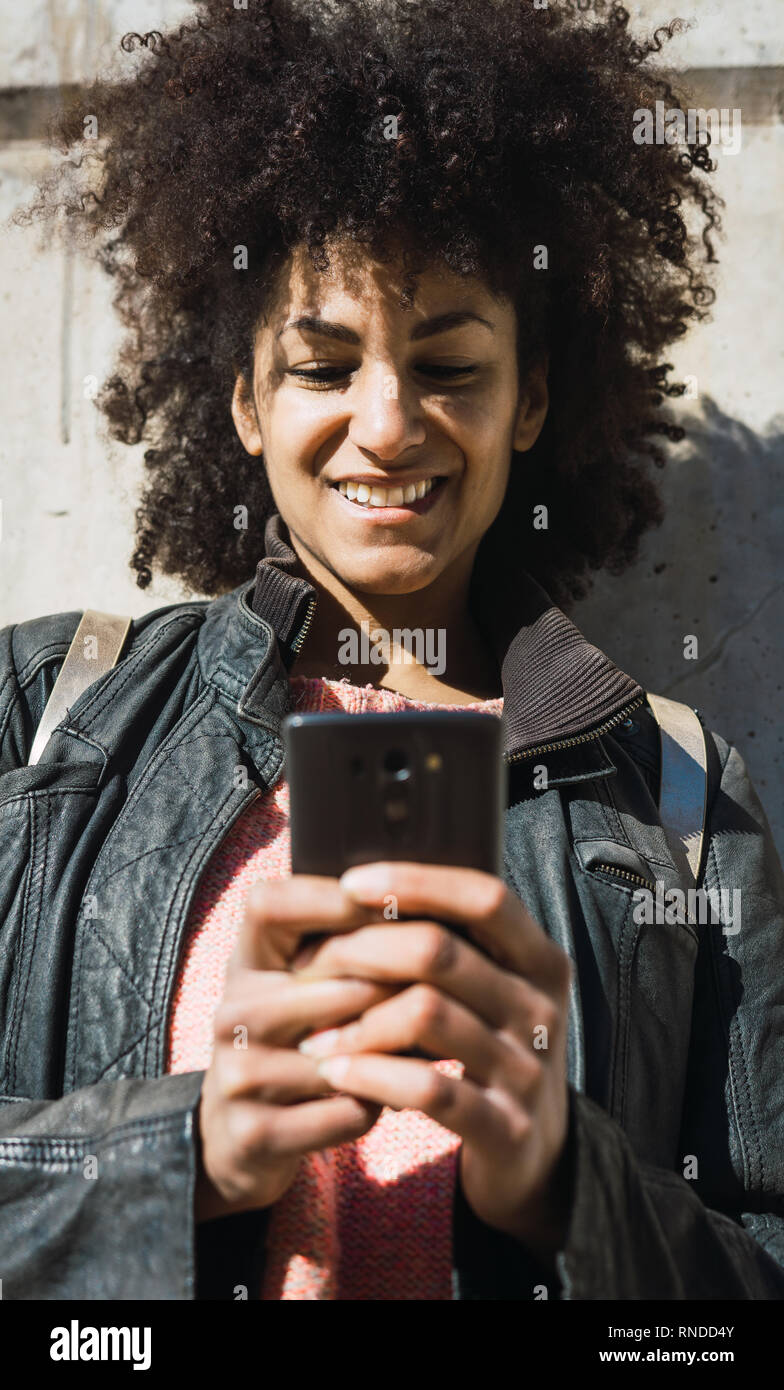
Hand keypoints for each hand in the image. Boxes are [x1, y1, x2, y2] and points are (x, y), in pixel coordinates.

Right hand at [196, 875, 399, 1221]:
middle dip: (394, 987)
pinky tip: (391, 1098)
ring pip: (343, 1052)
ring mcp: (235, 1076)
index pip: (270, 903)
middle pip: (329, 981)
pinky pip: (345, 1111)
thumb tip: (430, 904)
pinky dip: (379, 1105)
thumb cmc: (293, 1043)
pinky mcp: (253, 1134)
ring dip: (393, 1053)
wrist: (239, 1139)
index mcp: (244, 964)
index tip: (394, 905)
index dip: (332, 898)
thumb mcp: (300, 987)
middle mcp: (229, 1013)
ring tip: (426, 1048)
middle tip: (446, 990)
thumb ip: (342, 949)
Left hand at [293, 862, 572, 1258]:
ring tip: (312, 1031)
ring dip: (354, 1020)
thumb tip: (365, 885)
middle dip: (361, 951)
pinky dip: (371, 1075)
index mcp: (542, 960)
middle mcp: (543, 1007)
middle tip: (307, 966)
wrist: (532, 1157)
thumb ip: (454, 944)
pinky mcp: (507, 1127)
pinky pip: (427, 1089)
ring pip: (426, 1015)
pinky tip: (335, 1072)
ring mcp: (529, 1069)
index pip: (484, 897)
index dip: (417, 882)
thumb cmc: (489, 1051)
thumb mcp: (492, 993)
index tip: (350, 883)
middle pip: (441, 952)